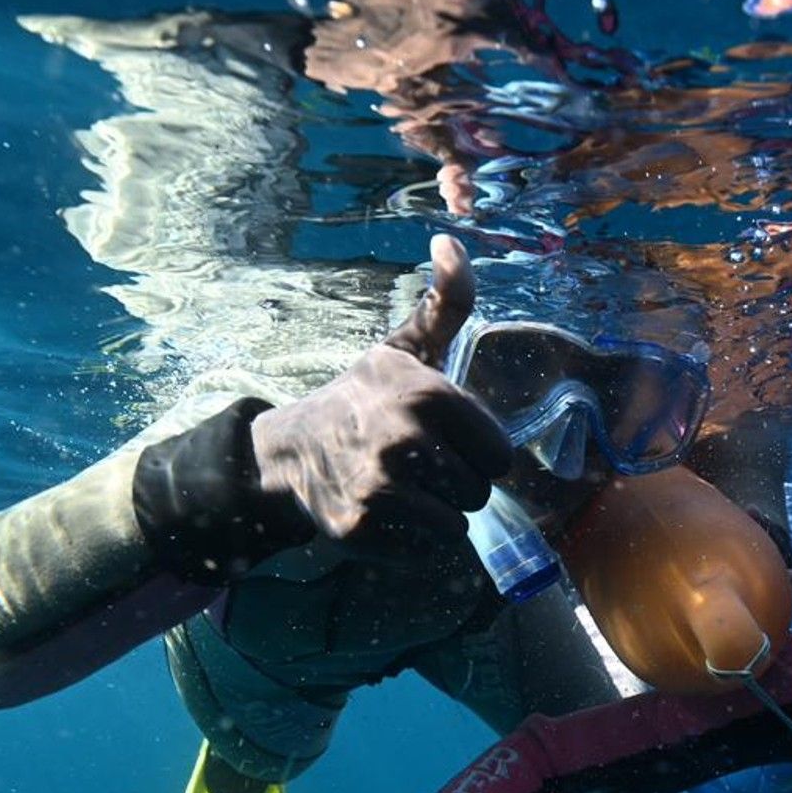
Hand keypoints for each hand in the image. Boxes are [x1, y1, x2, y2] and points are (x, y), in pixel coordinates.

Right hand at [250, 235, 512, 555]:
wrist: (290, 450)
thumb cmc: (364, 400)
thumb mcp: (406, 349)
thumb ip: (446, 301)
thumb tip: (452, 240)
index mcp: (428, 393)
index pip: (501, 456)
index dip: (478, 454)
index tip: (445, 442)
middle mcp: (404, 438)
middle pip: (478, 492)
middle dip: (455, 486)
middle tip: (416, 467)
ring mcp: (380, 486)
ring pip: (455, 525)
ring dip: (436, 516)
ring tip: (402, 491)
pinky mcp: (360, 527)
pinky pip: (424, 551)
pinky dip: (411, 543)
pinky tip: (384, 515)